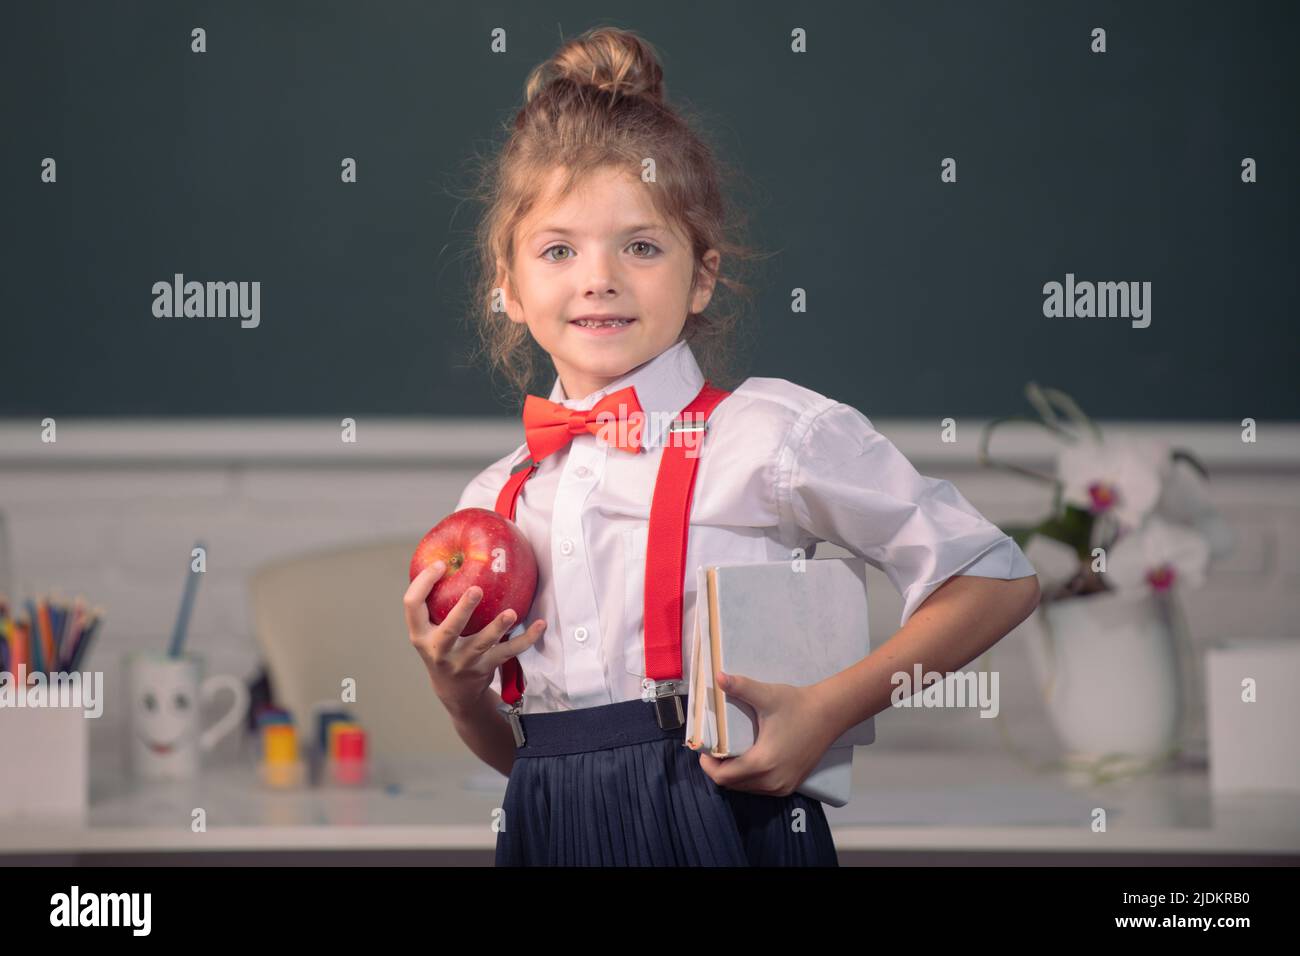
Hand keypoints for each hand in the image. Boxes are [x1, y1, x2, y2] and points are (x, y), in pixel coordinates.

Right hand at [403, 560, 545, 717]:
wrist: (454, 692)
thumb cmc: (444, 647)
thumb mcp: (430, 629)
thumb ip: (437, 601)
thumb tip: (456, 554)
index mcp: (420, 633)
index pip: (412, 605)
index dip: (423, 584)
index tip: (440, 565)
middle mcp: (438, 649)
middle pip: (448, 630)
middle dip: (463, 610)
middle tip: (476, 589)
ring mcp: (462, 662)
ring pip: (481, 644)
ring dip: (497, 628)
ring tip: (511, 613)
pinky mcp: (485, 668)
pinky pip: (508, 652)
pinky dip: (526, 639)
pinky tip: (540, 625)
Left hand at [697, 671, 842, 796]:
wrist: (830, 714)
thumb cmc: (797, 705)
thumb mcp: (767, 695)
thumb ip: (741, 687)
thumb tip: (719, 676)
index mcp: (762, 763)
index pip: (723, 777)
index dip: (708, 765)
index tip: (704, 749)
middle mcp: (772, 781)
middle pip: (732, 785)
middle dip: (719, 769)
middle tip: (715, 749)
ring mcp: (783, 786)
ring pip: (746, 789)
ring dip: (734, 775)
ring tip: (729, 754)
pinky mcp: (791, 785)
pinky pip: (761, 788)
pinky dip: (749, 778)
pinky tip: (748, 760)